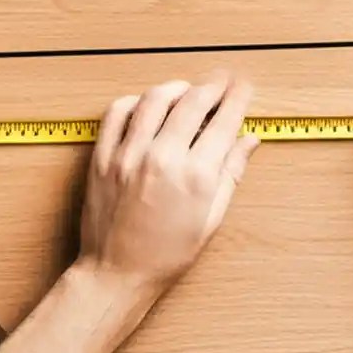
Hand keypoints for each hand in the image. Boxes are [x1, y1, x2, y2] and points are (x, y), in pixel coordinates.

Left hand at [77, 72, 259, 296]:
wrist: (117, 274)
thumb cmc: (166, 255)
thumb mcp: (210, 219)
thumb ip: (230, 174)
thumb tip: (249, 141)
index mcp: (196, 176)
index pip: (224, 122)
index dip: (238, 98)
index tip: (244, 88)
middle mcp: (163, 158)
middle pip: (193, 102)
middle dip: (213, 85)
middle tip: (223, 79)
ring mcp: (128, 155)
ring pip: (155, 99)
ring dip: (176, 87)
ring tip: (187, 90)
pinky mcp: (102, 157)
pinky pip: (118, 113)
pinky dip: (135, 101)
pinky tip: (147, 105)